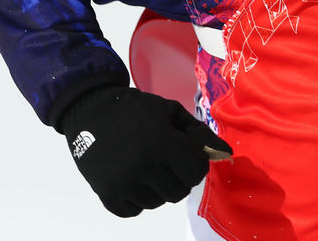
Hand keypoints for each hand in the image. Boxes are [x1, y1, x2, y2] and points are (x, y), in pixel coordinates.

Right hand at [59, 85, 231, 216]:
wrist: (91, 111)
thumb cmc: (137, 109)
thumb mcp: (172, 112)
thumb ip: (201, 133)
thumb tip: (226, 153)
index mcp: (163, 143)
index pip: (196, 171)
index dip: (196, 163)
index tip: (188, 155)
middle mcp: (144, 167)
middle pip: (179, 191)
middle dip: (180, 177)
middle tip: (168, 160)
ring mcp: (124, 184)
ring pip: (158, 202)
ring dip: (159, 187)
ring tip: (149, 166)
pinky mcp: (107, 195)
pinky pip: (134, 210)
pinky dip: (137, 198)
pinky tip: (134, 177)